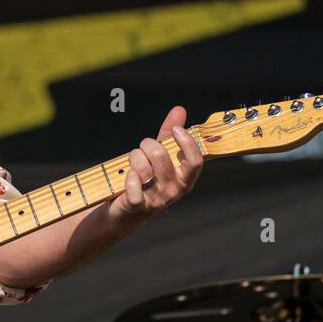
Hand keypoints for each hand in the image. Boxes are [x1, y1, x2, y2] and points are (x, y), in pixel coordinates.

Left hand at [107, 105, 203, 226]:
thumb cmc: (147, 179)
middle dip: (147, 145)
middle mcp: (174, 190)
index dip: (186, 142)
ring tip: (133, 162)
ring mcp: (157, 199)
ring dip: (133, 157)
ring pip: (143, 167)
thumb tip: (180, 110)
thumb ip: (169, 133)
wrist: (127, 211)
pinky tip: (128, 176)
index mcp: (185, 178)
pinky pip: (134, 186)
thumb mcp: (160, 156)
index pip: (195, 160)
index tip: (175, 130)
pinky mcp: (138, 207)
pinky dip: (129, 177)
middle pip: (161, 156)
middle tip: (142, 148)